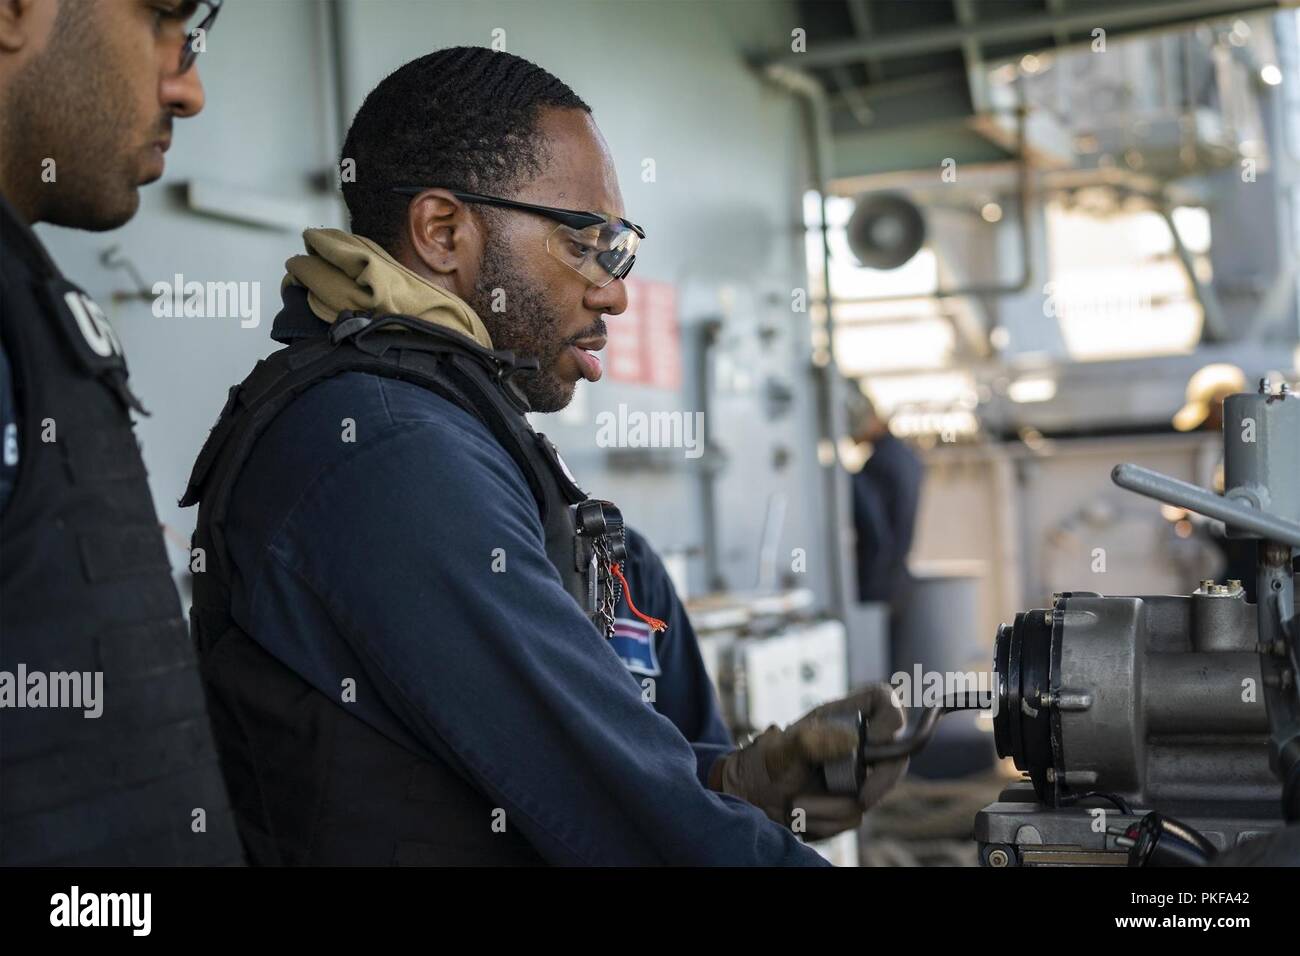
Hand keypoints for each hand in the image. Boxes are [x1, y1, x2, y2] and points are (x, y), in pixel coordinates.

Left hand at [712, 683, 906, 839]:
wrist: (751, 798)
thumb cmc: (763, 763)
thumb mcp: (782, 748)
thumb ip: (813, 741)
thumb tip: (853, 742)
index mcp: (842, 717)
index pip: (883, 700)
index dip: (891, 715)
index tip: (878, 739)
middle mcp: (855, 743)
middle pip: (896, 754)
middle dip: (880, 782)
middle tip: (861, 798)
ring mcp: (856, 773)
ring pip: (871, 793)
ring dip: (832, 808)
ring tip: (794, 805)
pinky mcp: (850, 801)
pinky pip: (854, 816)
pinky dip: (825, 821)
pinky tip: (801, 815)